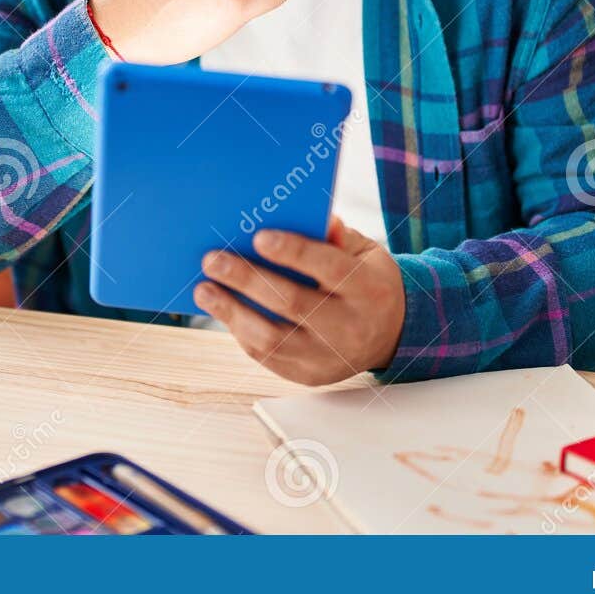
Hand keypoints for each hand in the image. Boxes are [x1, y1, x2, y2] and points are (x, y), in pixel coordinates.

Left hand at [193, 216, 404, 385]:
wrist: (390, 334)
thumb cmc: (367, 282)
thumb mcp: (365, 253)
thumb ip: (337, 237)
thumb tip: (314, 217)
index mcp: (368, 289)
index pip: (329, 268)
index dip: (294, 252)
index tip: (258, 237)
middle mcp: (350, 327)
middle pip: (293, 303)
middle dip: (247, 279)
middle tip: (213, 259)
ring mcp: (329, 358)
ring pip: (273, 338)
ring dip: (232, 311)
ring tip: (204, 289)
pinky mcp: (309, 376)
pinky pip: (268, 357)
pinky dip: (241, 332)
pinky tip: (224, 310)